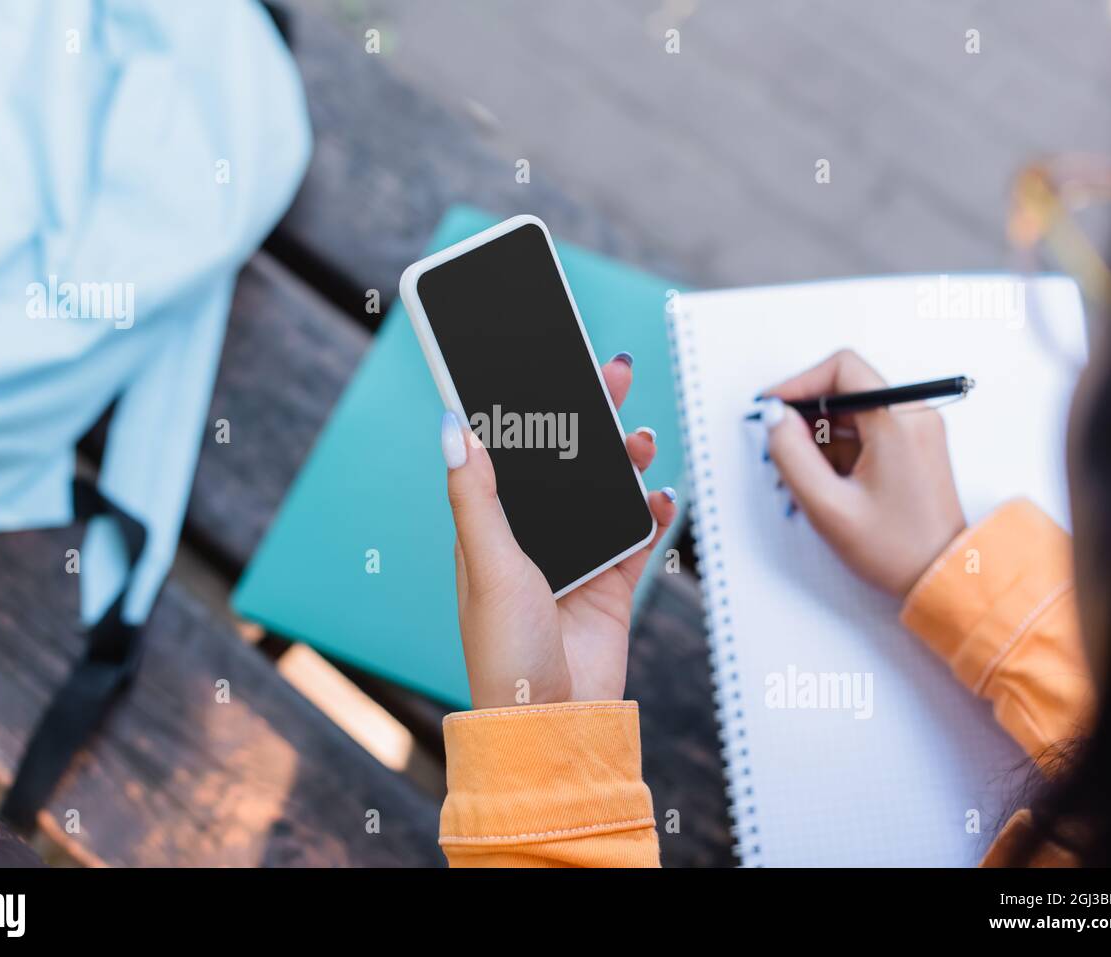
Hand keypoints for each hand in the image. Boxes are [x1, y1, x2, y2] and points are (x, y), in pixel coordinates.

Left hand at [442, 355, 677, 708]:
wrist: (553, 724)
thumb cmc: (504, 653)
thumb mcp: (488, 563)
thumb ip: (476, 496)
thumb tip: (452, 428)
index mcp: (491, 530)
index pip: (510, 453)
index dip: (527, 410)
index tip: (546, 367)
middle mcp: (531, 541)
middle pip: (563, 464)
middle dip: (587, 419)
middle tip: (611, 374)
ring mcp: (573, 562)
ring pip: (603, 493)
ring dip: (621, 461)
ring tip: (640, 438)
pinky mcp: (609, 587)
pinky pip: (636, 537)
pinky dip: (650, 512)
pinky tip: (659, 493)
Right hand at [760, 349, 965, 597]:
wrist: (943, 578)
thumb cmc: (895, 548)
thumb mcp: (827, 505)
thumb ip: (791, 454)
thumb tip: (773, 416)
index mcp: (899, 421)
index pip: (843, 368)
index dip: (800, 383)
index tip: (772, 408)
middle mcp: (913, 416)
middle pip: (845, 389)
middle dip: (806, 418)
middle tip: (781, 451)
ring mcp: (915, 431)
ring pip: (851, 413)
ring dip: (819, 439)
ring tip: (802, 480)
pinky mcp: (911, 448)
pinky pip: (864, 433)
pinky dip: (837, 452)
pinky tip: (824, 485)